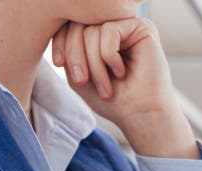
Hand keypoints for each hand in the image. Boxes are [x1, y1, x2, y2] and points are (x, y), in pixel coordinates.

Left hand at [51, 18, 198, 159]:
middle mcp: (113, 28)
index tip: (60, 64)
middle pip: (78, 25)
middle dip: (75, 55)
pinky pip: (109, 30)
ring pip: (92, 30)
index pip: (69, 25)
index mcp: (99, 37)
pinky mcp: (142, 28)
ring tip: (105, 87)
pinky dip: (108, 55)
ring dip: (94, 62)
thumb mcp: (78, 75)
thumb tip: (59, 24)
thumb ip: (67, 50)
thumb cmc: (115, 101)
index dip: (60, 43)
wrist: (142, 117)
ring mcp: (128, 27)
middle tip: (82, 81)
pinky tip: (120, 71)